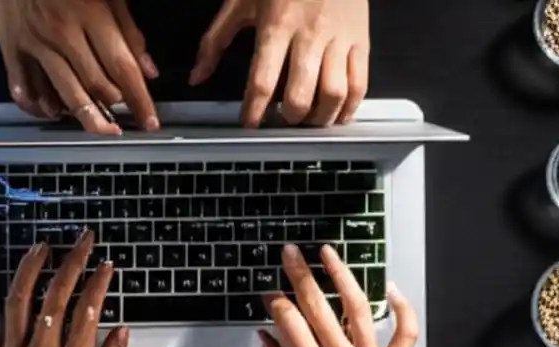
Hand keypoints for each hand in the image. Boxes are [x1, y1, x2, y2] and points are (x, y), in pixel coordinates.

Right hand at [0, 0, 160, 132]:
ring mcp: (35, 43)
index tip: (151, 121)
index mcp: (91, 14)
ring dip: (87, 117)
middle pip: (96, 85)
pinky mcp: (12, 49)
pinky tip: (55, 112)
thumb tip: (148, 70)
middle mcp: (62, 33)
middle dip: (116, 109)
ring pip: (65, 93)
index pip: (122, 67)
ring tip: (103, 127)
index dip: (140, 99)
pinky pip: (24, 88)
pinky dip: (40, 107)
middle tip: (127, 121)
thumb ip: (129, 30)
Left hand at [190, 0, 369, 127]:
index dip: (254, 109)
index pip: (263, 80)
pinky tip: (337, 114)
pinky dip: (350, 107)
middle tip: (282, 120)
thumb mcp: (241, 2)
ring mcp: (339, 39)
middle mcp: (309, 35)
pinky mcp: (360, 40)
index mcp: (276, 25)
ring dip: (320, 117)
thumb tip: (197, 76)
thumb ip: (215, 41)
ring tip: (309, 120)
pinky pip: (360, 83)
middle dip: (290, 118)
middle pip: (301, 94)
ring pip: (334, 93)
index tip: (250, 123)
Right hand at [258, 244, 424, 346]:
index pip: (289, 322)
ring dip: (343, 275)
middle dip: (300, 274)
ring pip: (358, 307)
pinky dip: (402, 309)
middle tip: (292, 253)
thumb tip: (267, 345)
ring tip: (331, 254)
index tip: (269, 294)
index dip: (276, 303)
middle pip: (318, 305)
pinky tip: (392, 289)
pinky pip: (404, 333)